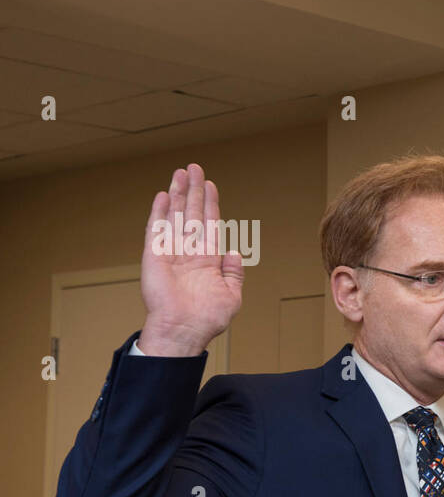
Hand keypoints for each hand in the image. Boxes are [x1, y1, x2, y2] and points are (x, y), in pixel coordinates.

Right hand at [138, 163, 243, 355]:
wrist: (184, 329)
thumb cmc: (208, 318)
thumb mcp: (232, 295)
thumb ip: (234, 272)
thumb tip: (235, 252)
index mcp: (208, 259)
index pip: (209, 223)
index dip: (210, 203)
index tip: (211, 185)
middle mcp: (189, 251)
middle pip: (192, 213)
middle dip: (194, 190)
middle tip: (194, 167)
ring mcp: (171, 251)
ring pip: (175, 215)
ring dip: (178, 194)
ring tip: (181, 172)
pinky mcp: (154, 255)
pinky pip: (156, 229)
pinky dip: (158, 212)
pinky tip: (162, 195)